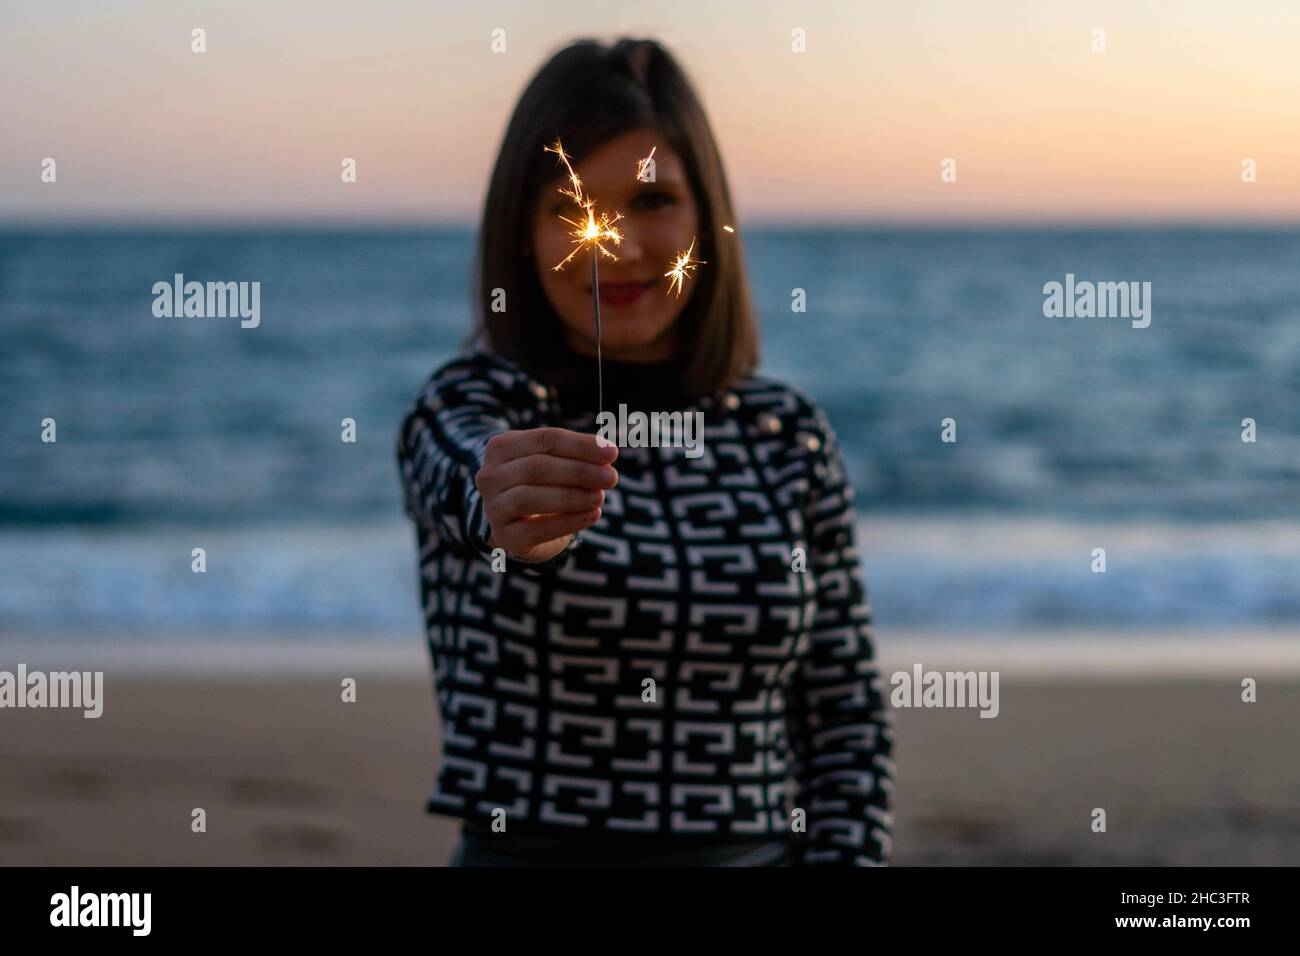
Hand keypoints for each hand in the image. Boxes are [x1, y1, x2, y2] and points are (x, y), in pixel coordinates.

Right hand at [476, 427, 618, 562]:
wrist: (523, 524)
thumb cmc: (544, 484)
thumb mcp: (555, 462)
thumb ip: (578, 455)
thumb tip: (607, 452)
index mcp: (502, 447)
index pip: (545, 440)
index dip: (581, 445)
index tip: (612, 453)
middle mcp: (490, 476)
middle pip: (537, 467)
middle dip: (579, 471)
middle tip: (611, 477)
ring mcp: (493, 507)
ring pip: (530, 497)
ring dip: (571, 496)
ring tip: (600, 497)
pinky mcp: (505, 536)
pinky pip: (535, 530)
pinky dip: (568, 522)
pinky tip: (592, 515)